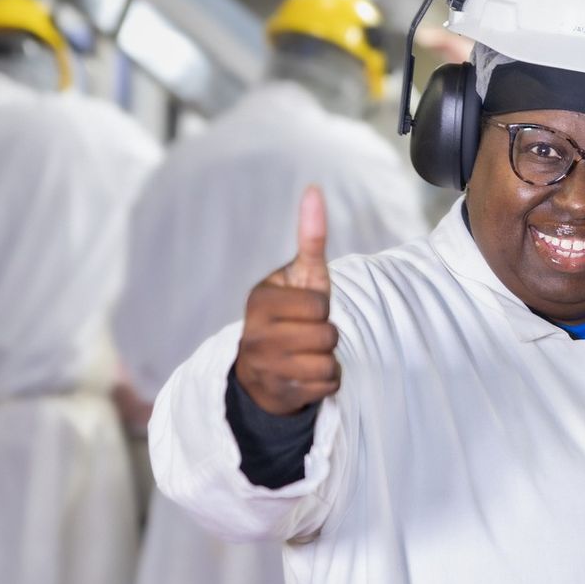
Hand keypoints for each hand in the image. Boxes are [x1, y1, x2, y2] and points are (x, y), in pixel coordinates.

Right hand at [235, 186, 340, 415]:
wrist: (262, 370)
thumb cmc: (291, 315)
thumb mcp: (300, 277)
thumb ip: (311, 239)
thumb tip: (315, 190)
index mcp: (260, 301)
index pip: (320, 306)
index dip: (322, 308)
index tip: (304, 310)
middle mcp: (255, 334)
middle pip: (327, 336)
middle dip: (327, 335)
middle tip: (307, 335)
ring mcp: (264, 367)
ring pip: (329, 362)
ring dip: (329, 360)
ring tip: (308, 355)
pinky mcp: (279, 393)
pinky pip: (328, 386)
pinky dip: (327, 382)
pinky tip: (307, 375)